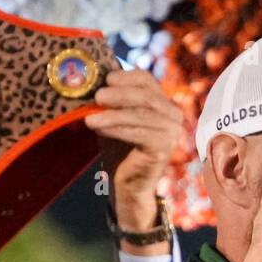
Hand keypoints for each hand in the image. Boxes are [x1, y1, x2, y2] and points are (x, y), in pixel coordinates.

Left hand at [86, 69, 183, 253]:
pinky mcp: (164, 147)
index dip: (125, 77)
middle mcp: (172, 114)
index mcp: (162, 102)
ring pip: (140, 114)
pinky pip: (138, 133)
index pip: (146, 80)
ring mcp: (172, 131)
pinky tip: (98, 128)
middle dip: (118, 94)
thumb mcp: (113, 118)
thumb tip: (89, 77)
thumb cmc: (119, 149)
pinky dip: (116, 129)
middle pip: (145, 95)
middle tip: (96, 95)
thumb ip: (109, 100)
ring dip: (112, 114)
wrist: (128, 184)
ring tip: (89, 117)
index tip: (105, 78)